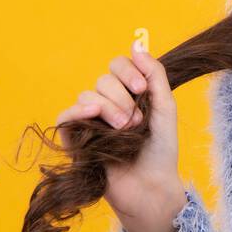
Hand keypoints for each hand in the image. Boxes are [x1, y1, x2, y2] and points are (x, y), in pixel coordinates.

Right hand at [54, 41, 185, 231]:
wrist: (151, 187)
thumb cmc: (160, 151)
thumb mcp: (165, 108)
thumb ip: (155, 75)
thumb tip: (137, 45)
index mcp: (127, 94)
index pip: (116, 65)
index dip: (127, 71)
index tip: (142, 88)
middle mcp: (106, 105)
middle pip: (102, 81)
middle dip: (122, 98)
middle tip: (137, 121)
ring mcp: (89, 122)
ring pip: (86, 96)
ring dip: (108, 109)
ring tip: (125, 130)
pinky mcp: (74, 140)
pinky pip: (65, 116)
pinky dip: (78, 112)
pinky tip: (93, 116)